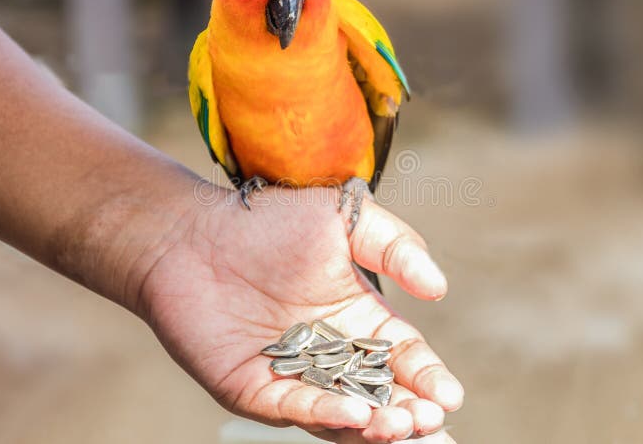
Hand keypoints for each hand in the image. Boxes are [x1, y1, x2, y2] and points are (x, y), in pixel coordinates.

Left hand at [134, 184, 462, 442]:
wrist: (193, 232)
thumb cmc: (268, 221)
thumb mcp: (345, 219)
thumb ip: (396, 246)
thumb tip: (439, 288)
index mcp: (356, 318)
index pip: (402, 357)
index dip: (428, 376)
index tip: (450, 394)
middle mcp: (329, 354)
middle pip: (380, 395)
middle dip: (410, 413)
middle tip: (431, 420)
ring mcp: (293, 376)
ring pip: (343, 413)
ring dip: (376, 426)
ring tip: (403, 426)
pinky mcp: (254, 389)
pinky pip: (295, 409)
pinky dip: (326, 416)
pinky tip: (356, 416)